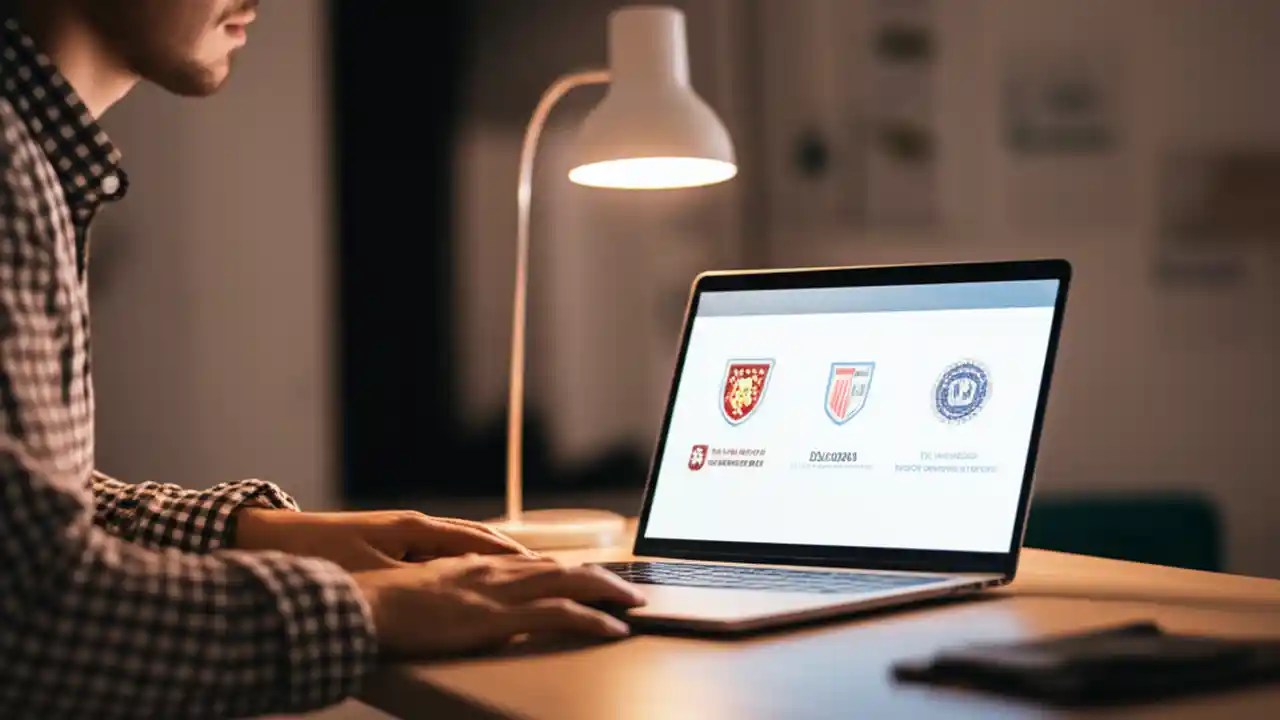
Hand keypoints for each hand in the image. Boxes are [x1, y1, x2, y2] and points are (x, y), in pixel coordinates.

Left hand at [233, 509, 536, 570]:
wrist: (272, 536)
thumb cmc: (318, 555)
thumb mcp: (369, 572)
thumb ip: (412, 583)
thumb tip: (454, 588)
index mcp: (414, 528)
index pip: (475, 539)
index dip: (511, 554)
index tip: (544, 566)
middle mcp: (414, 525)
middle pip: (475, 538)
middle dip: (512, 552)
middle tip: (549, 567)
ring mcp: (402, 532)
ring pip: (459, 543)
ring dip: (492, 554)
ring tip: (523, 568)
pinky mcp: (389, 541)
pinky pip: (440, 550)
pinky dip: (466, 558)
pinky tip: (473, 571)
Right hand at [354, 554, 645, 656]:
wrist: (361, 608)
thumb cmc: (384, 608)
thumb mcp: (427, 595)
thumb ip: (456, 595)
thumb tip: (474, 608)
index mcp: (478, 567)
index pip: (538, 564)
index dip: (571, 570)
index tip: (594, 577)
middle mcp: (495, 571)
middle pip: (562, 568)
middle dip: (602, 577)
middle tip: (631, 589)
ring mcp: (498, 592)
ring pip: (571, 582)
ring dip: (609, 591)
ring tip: (635, 603)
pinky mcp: (498, 617)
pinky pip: (559, 614)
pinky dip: (593, 619)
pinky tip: (613, 627)